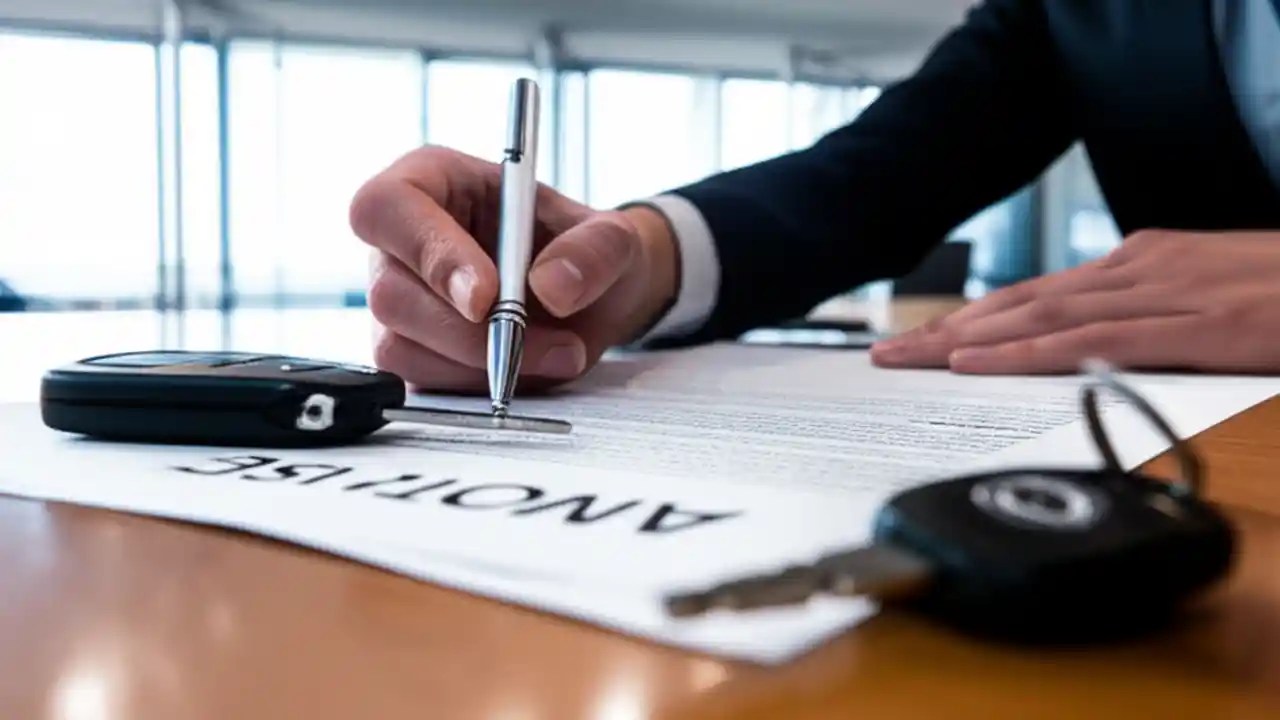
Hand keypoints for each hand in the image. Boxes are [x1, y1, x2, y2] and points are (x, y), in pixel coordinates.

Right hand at [350, 146, 678, 392]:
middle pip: (389, 292)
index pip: (387, 207)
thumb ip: (594, 250)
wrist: (593, 301)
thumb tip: (551, 286)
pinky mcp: (412, 353)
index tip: (485, 296)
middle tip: (529, 336)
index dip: (429, 254)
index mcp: (431, 182)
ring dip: (477, 363)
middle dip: (465, 330)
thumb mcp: (613, 236)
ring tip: (550, 351)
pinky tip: (521, 369)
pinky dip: (476, 385)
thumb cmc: (584, 250)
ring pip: (399, 346)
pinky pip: (420, 382)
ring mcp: (400, 301)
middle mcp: (401, 242)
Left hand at [870, 230, 1279, 373]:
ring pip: (1040, 317)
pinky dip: (1030, 351)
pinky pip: (1093, 340)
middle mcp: (1138, 270)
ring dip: (967, 341)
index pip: (1037, 295)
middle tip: (886, 356)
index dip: (972, 320)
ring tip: (909, 361)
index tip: (920, 342)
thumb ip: (1145, 315)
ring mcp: (1163, 293)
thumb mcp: (1205, 295)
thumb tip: (1088, 341)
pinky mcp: (1193, 325)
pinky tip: (983, 363)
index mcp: (1140, 264)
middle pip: (1021, 303)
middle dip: (947, 332)